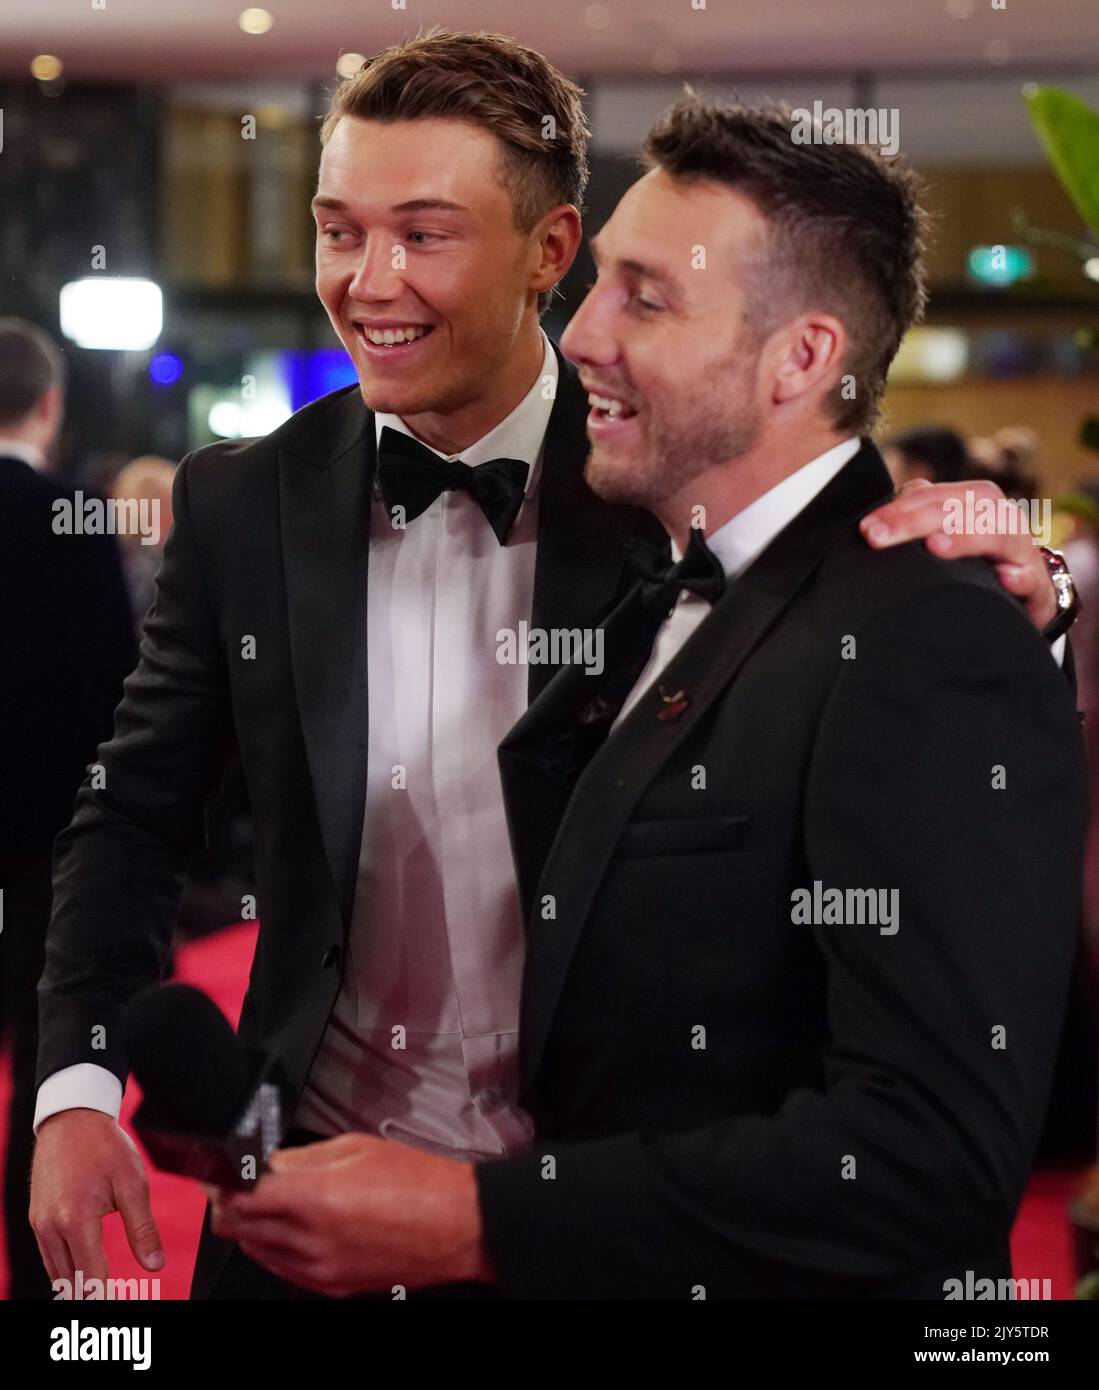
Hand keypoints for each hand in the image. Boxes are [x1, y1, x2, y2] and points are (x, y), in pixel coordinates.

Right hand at [30, 1110, 163, 1290]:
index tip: (119, 1303)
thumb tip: (154, 1265)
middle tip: (113, 1299)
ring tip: (99, 1293)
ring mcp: (39, 1223)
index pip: (91, 1277)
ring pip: (57, 1272)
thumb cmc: (105, 1147)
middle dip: (91, 1294)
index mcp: (76, 1220)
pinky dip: (65, 1269)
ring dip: (76, 1285)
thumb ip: (143, 1229)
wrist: (71, 1118)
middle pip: (71, 1281)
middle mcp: (51, 1227)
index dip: (106, 1296)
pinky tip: (81, 1273)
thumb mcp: (133, 1184)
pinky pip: (49, 1256)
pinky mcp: (36, 1218)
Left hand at [206, 1132, 491, 1297]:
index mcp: (314, 1197)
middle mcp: (311, 1239)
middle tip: (235, 1185)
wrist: (457, 1224)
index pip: (240, 1196)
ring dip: (250, 1228)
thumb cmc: (419, 1181)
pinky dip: (274, 1250)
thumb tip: (268, 1162)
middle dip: (229, 1205)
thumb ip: (303, 1156)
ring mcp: (320, 1268)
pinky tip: (287, 1229)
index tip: (224, 1172)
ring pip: (256, 1252)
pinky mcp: (333, 1287)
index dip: (224, 1182)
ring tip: (263, 1204)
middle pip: (238, 1228)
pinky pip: (283, 1271)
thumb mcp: (356, 1147)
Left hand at [860, 478, 1057, 629]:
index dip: (897, 509)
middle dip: (914, 521)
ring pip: (996, 534)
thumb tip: (872, 524)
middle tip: (878, 538)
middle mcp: (999, 517)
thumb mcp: (944, 538)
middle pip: (958, 508)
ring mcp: (1020, 549)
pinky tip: (1005, 579)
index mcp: (973, 502)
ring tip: (935, 546)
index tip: (866, 529)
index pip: (932, 495)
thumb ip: (914, 523)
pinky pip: (1031, 579)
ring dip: (965, 539)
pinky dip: (1020, 577)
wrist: (1026, 594)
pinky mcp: (1037, 585)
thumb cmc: (974, 563)